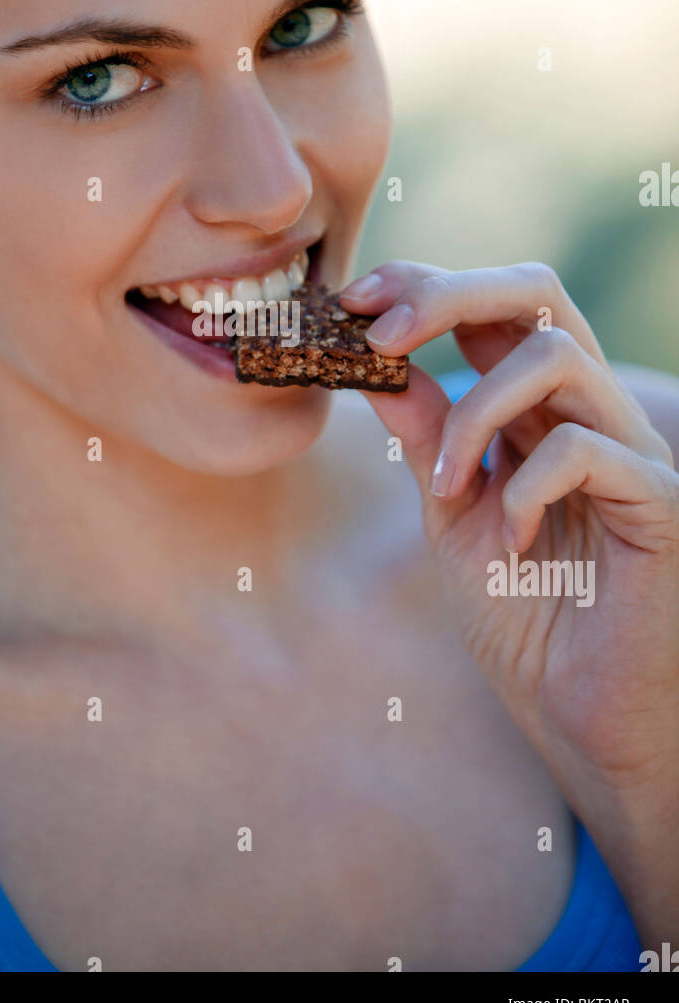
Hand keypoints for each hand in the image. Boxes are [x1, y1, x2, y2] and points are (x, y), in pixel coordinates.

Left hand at [340, 260, 678, 936]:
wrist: (583, 718)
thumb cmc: (527, 620)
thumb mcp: (454, 519)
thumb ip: (427, 442)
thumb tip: (376, 367)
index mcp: (539, 409)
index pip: (493, 306)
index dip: (424, 283)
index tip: (353, 299)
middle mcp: (590, 412)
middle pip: (537, 291)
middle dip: (448, 293)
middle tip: (383, 333)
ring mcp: (630, 450)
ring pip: (556, 358)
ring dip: (475, 415)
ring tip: (446, 487)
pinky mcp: (659, 501)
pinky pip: (582, 449)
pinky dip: (524, 486)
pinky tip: (513, 541)